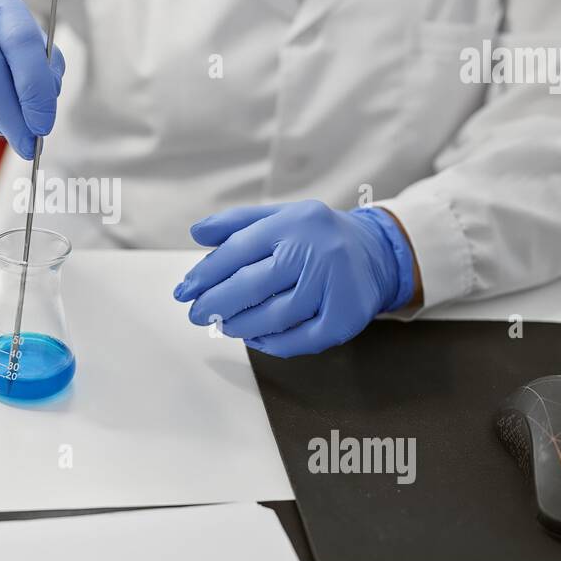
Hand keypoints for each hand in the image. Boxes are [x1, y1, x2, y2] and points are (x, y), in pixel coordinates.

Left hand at [173, 201, 416, 357]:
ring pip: (275, 316)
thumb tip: (196, 233)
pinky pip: (300, 340)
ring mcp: (335, 285)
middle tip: (197, 314)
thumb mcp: (280, 217)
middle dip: (217, 303)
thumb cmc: (316, 237)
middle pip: (253, 285)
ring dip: (240, 326)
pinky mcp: (346, 317)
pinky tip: (254, 337)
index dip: (205, 274)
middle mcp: (317, 251)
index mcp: (295, 222)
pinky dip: (271, 343)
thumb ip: (237, 223)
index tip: (184, 291)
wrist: (376, 252)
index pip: (238, 250)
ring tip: (223, 324)